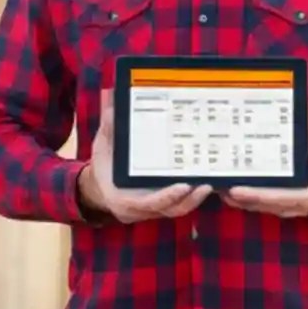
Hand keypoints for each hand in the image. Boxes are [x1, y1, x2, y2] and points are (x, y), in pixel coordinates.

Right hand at [78, 88, 213, 223]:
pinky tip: (203, 184)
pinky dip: (191, 197)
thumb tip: (112, 98)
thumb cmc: (103, 164)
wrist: (99, 186)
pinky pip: (178, 205)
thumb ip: (110, 125)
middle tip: (205, 185)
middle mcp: (139, 207)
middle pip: (169, 209)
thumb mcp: (103, 144)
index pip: (148, 202)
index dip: (167, 196)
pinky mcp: (160, 204)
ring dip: (194, 200)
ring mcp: (151, 208)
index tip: (183, 186)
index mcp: (122, 197)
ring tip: (208, 185)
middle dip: (188, 199)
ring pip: (177, 210)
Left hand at [222, 101, 307, 218]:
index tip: (235, 190)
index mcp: (302, 195)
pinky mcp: (268, 204)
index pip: (276, 198)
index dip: (256, 195)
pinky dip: (235, 195)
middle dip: (236, 195)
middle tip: (216, 182)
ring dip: (231, 196)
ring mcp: (276, 206)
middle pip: (257, 203)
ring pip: (250, 205)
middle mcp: (286, 205)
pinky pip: (250, 203)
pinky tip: (220, 182)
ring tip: (213, 181)